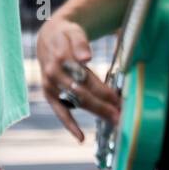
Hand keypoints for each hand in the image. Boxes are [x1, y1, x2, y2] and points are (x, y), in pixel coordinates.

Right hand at [36, 17, 119, 140]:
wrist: (48, 37)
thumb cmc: (66, 35)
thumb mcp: (73, 32)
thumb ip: (80, 43)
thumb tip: (85, 57)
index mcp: (62, 59)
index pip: (85, 78)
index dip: (102, 90)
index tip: (118, 99)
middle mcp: (54, 75)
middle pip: (81, 93)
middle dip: (102, 106)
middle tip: (120, 115)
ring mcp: (50, 86)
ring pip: (75, 102)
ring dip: (95, 113)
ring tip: (112, 121)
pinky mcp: (49, 93)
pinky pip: (59, 111)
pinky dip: (69, 124)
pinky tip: (80, 137)